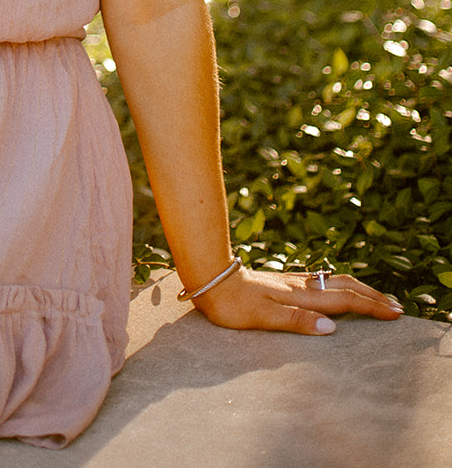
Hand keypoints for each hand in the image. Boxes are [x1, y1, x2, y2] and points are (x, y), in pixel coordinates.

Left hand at [194, 265, 401, 334]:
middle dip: (372, 296)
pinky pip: (321, 282)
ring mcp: (292, 282)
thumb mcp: (263, 317)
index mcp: (300, 295)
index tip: (395, 313)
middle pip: (344, 286)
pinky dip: (339, 286)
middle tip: (396, 306)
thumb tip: (332, 328)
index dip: (371, 306)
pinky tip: (336, 290)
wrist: (210, 278)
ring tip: (375, 297)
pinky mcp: (283, 282)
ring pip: (333, 281)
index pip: (345, 300)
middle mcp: (300, 286)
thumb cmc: (233, 304)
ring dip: (358, 289)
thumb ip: (297, 321)